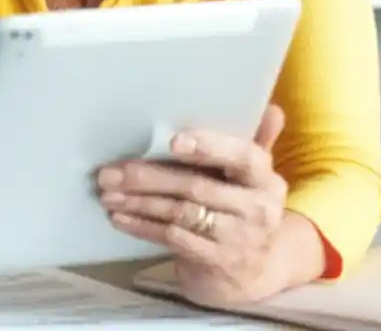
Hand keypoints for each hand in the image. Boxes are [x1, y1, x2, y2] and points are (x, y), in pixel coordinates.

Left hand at [97, 105, 290, 305]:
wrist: (255, 272)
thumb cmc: (241, 210)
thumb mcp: (251, 179)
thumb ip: (254, 142)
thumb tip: (272, 109)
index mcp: (265, 179)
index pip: (243, 157)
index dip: (209, 147)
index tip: (173, 142)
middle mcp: (258, 209)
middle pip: (196, 186)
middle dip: (147, 177)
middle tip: (109, 172)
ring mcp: (239, 239)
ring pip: (180, 213)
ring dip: (138, 202)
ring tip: (107, 193)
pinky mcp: (217, 262)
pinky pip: (173, 238)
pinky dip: (142, 226)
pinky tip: (119, 217)